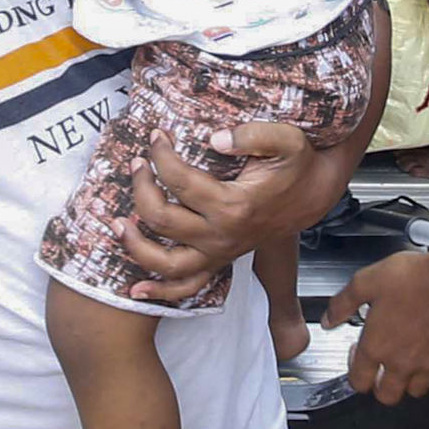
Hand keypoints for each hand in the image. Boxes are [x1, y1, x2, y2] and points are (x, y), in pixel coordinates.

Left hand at [120, 118, 325, 297]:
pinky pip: (187, 288)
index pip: (179, 181)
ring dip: (136, 246)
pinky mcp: (219, 262)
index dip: (160, 155)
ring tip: (116, 222)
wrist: (312, 195)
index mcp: (234, 205)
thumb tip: (214, 137)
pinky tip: (136, 290)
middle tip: (138, 164)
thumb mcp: (287, 140)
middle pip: (162, 219)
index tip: (155, 136)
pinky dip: (160, 292)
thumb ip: (254, 135)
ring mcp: (219, 253)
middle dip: (141, 188)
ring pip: (167, 264)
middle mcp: (222, 235)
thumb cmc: (297, 166)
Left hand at [322, 249, 428, 403]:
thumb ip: (343, 304)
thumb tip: (329, 320)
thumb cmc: (413, 278)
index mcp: (376, 346)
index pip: (358, 381)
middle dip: (382, 387)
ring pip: (415, 392)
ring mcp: (427, 365)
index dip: (356, 373)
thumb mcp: (366, 282)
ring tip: (410, 365)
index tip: (360, 358)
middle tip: (384, 371)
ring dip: (411, 383)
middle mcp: (400, 362)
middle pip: (386, 396)